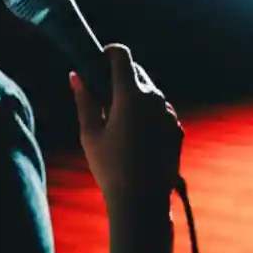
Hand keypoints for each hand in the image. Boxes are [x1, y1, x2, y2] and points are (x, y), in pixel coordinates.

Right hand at [69, 44, 182, 207]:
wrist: (142, 200)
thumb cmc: (110, 167)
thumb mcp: (90, 133)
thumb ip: (84, 100)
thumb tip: (75, 76)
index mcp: (131, 95)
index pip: (123, 57)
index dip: (110, 52)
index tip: (101, 57)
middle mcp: (154, 98)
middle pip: (138, 72)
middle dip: (121, 75)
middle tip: (104, 92)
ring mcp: (169, 113)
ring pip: (151, 92)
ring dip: (136, 95)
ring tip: (119, 119)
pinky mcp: (176, 128)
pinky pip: (161, 111)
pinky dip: (149, 113)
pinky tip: (136, 134)